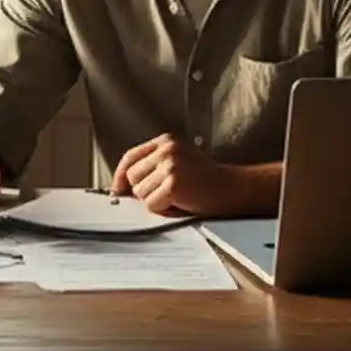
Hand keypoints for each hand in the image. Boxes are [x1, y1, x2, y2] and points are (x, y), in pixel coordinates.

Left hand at [110, 133, 239, 215]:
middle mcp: (166, 149)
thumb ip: (154, 166)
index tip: (117, 190)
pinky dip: (165, 210)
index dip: (120, 176)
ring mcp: (170, 165)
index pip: (131, 157)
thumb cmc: (208, 180)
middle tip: (169, 193)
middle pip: (133, 178)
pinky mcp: (173, 183)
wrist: (234, 188)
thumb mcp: (180, 161)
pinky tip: (182, 203)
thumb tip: (124, 186)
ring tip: (178, 197)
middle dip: (145, 191)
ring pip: (141, 193)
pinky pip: (153, 205)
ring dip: (156, 201)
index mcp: (166, 141)